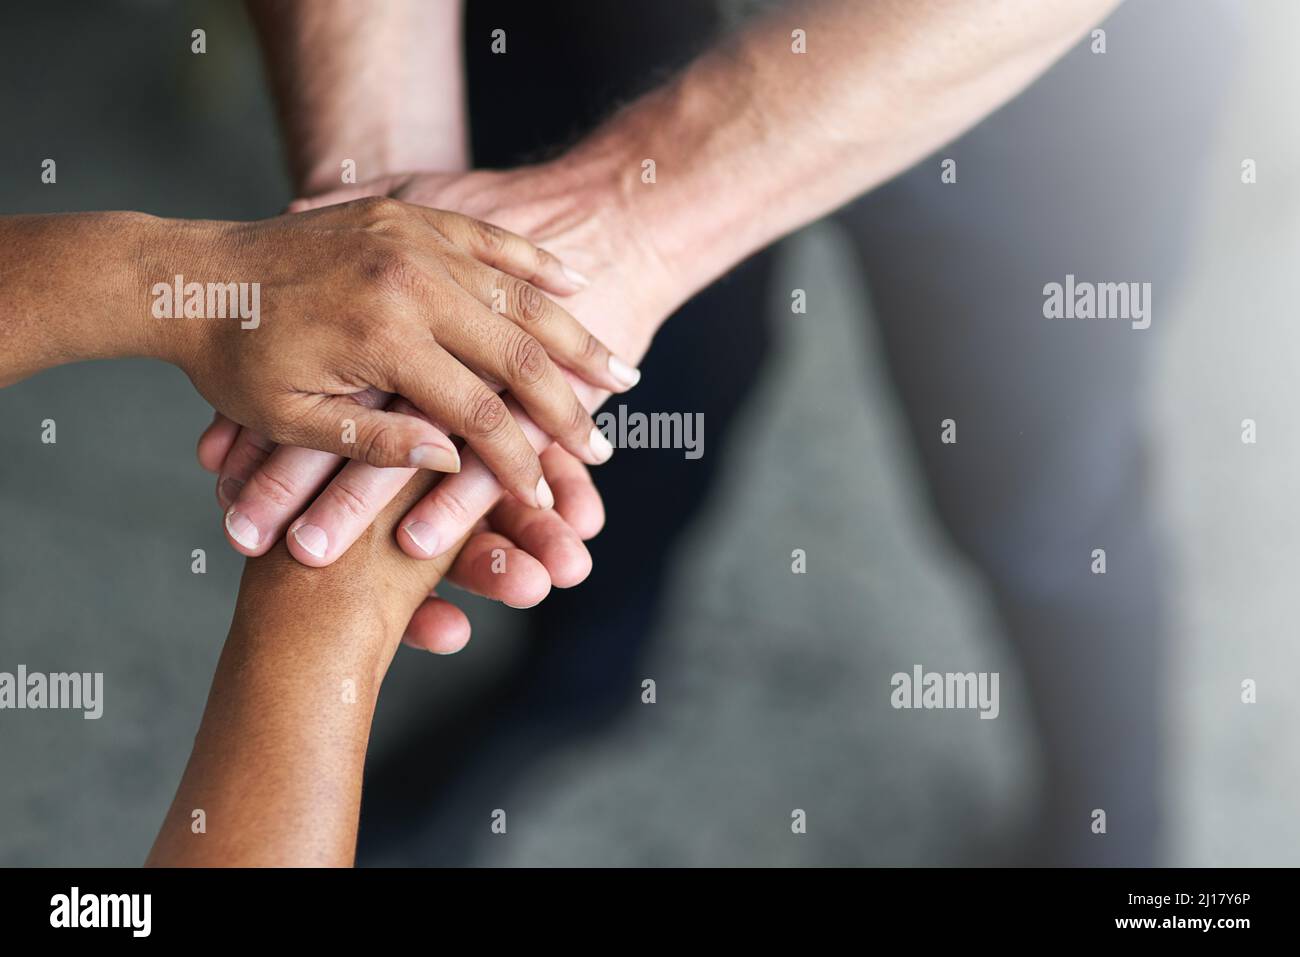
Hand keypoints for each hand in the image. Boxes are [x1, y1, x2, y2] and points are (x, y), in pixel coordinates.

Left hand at [204, 163, 683, 644]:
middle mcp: (411, 282)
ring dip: (577, 336)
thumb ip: (377, 441)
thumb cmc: (233, 357)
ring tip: (623, 372)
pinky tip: (578, 283)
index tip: (549, 496)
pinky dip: (537, 264)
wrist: (190, 271)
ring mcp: (416, 241)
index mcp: (383, 338)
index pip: (478, 413)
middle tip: (605, 444)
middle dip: (569, 405)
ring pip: (521, 292)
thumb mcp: (292, 414)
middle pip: (518, 352)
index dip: (519, 462)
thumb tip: (455, 459)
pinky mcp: (413, 216)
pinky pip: (491, 239)